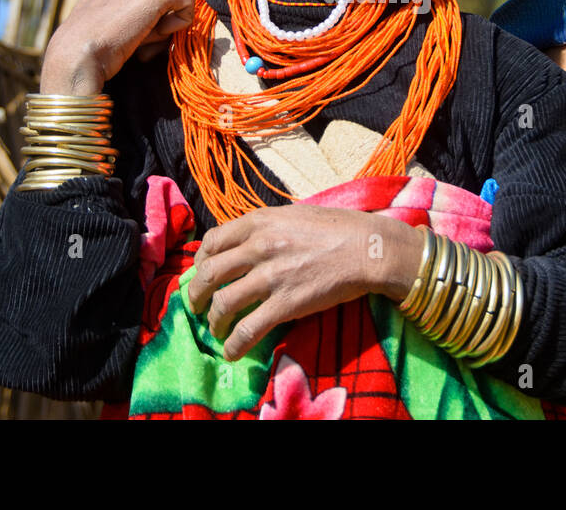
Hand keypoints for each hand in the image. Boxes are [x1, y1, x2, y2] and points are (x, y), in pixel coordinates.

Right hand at [39, 0, 194, 94]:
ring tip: (138, 45)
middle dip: (154, 25)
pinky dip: (182, 21)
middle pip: (156, 1)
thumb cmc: (85, 58)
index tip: (127, 42)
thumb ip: (123, 23)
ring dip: (161, 29)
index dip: (142, 24)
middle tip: (136, 48)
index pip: (139, 0)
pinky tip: (160, 37)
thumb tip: (158, 27)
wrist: (75, 61)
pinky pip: (187, 1)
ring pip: (169, 4)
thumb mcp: (101, 34)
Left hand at [188, 205, 423, 360]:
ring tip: (217, 329)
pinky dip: (233, 345)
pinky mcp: (286, 304)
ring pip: (223, 303)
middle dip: (196, 294)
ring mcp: (271, 276)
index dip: (201, 260)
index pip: (213, 241)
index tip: (201, 273)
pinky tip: (231, 352)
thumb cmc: (339, 228)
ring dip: (214, 321)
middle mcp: (259, 247)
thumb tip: (247, 242)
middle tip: (197, 306)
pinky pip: (248, 329)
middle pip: (210, 273)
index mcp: (260, 222)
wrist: (369, 249)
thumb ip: (267, 226)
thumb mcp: (295, 214)